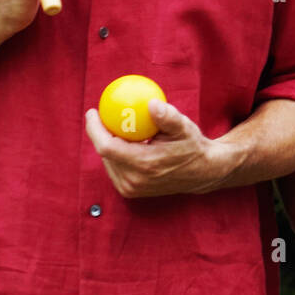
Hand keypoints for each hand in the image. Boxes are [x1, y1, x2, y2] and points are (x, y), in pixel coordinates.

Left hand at [85, 98, 237, 197]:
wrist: (201, 173)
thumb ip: (168, 117)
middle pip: (105, 153)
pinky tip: (123, 140)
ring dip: (109, 142)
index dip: (95, 129)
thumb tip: (151, 103)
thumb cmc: (192, 146)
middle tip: (105, 114)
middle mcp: (134, 180)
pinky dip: (117, 153)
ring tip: (114, 125)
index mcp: (143, 164)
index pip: (107, 147)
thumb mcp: (185, 128)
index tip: (93, 111)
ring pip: (108, 160)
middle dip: (101, 132)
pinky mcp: (130, 191)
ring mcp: (131, 188)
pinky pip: (115, 167)